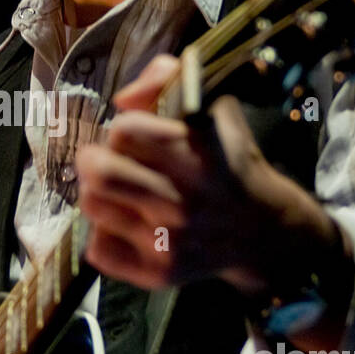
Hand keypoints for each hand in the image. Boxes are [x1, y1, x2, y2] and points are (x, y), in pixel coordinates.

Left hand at [75, 54, 344, 296]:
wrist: (262, 232)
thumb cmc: (228, 163)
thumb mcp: (214, 110)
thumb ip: (168, 79)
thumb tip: (124, 98)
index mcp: (201, 154)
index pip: (125, 130)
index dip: (124, 127)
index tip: (135, 135)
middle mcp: (186, 200)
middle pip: (101, 171)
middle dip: (94, 159)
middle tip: (103, 161)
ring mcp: (171, 242)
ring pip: (93, 206)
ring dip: (97, 193)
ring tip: (117, 192)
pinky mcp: (158, 274)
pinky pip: (97, 249)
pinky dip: (103, 234)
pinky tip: (125, 225)